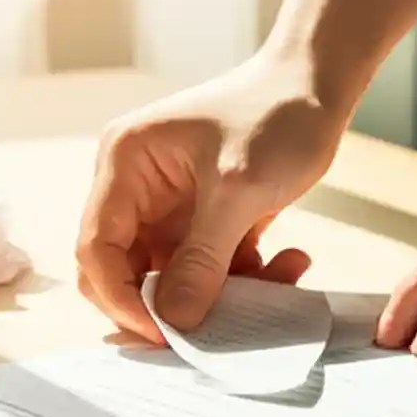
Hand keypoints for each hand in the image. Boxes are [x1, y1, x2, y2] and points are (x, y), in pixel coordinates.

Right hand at [76, 57, 347, 341]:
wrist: (320, 83)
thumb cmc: (276, 115)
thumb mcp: (239, 189)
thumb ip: (203, 259)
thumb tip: (175, 320)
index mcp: (124, 164)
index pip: (96, 248)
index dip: (122, 298)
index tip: (166, 334)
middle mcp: (135, 186)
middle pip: (125, 270)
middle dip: (169, 303)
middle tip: (213, 327)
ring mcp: (168, 205)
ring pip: (172, 278)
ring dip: (221, 292)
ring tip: (279, 274)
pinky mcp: (201, 220)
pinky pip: (207, 269)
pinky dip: (244, 277)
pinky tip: (289, 260)